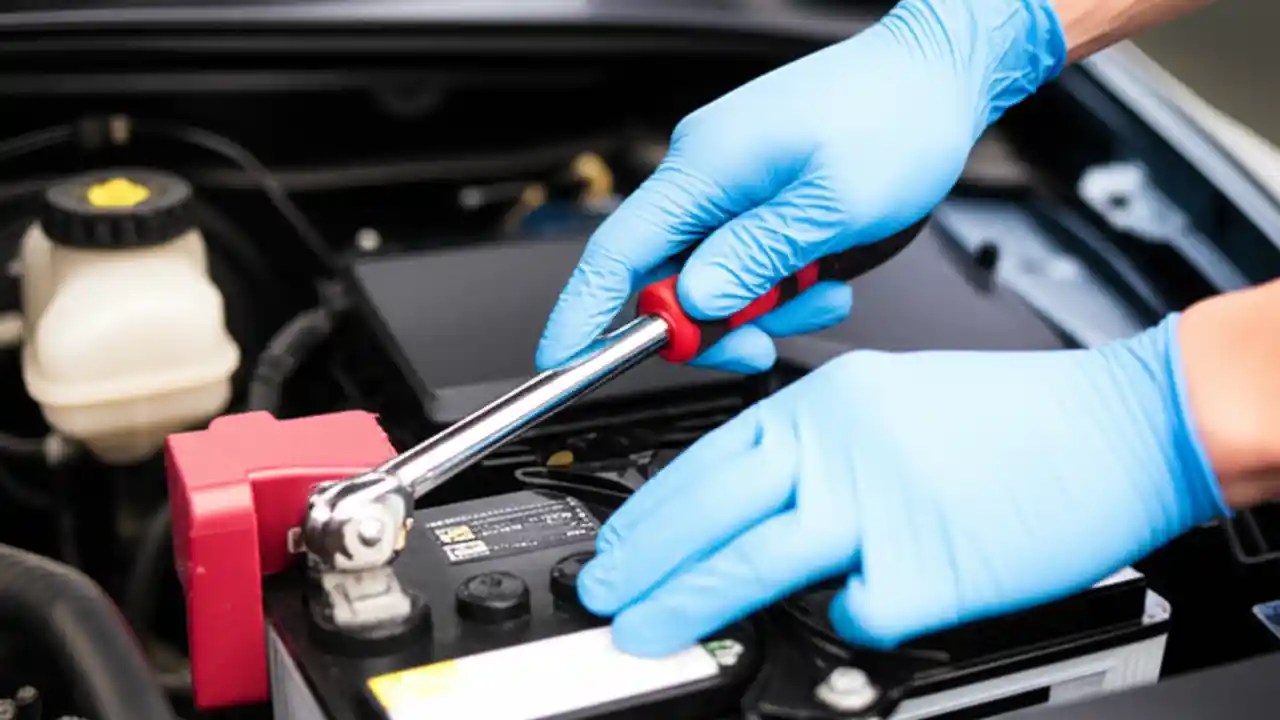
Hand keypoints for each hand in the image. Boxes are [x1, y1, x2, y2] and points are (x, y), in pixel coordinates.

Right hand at [536, 0, 1066, 373]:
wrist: (941, 73)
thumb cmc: (898, 119)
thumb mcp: (833, 207)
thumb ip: (756, 260)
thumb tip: (693, 302)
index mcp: (706, 167)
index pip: (617, 252)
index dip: (584, 312)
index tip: (562, 359)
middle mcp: (705, 170)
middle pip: (669, 277)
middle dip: (715, 322)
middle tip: (766, 340)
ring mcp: (730, 178)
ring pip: (713, 274)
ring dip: (764, 301)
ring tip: (825, 286)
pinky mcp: (755, 187)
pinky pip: (743, 253)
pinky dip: (778, 278)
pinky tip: (823, 267)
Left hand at [576, 315, 1227, 654]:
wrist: (1123, 424)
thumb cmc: (1021, 414)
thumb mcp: (891, 398)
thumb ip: (818, 447)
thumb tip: (758, 500)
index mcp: (825, 403)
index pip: (707, 460)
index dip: (652, 510)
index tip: (619, 542)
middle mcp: (839, 449)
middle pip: (710, 513)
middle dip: (643, 561)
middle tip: (604, 593)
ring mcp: (877, 507)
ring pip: (751, 562)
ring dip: (688, 603)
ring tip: (646, 631)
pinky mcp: (923, 567)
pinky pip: (857, 611)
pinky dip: (849, 618)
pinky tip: (864, 605)